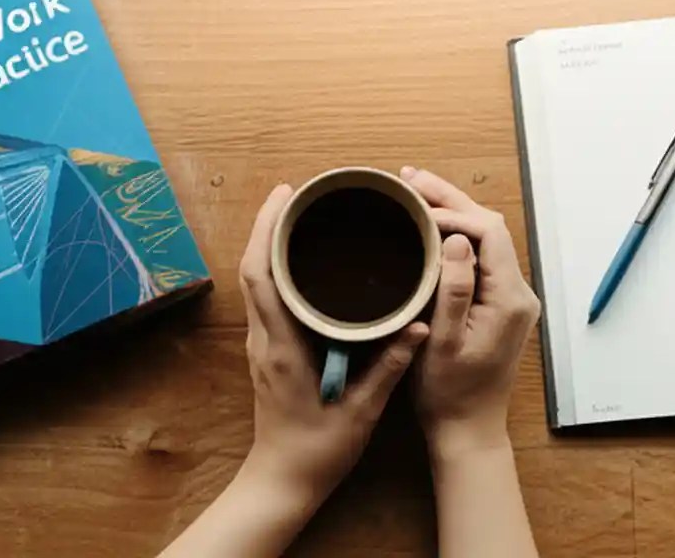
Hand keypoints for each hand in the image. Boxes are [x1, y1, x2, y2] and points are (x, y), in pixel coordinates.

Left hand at [238, 184, 429, 503]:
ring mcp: (260, 345)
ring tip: (298, 216)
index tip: (284, 197)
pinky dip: (274, 269)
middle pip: (252, 268)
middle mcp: (263, 339)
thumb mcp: (362, 410)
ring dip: (268, 245)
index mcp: (282, 346)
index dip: (267, 230)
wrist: (282, 481)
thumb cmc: (318, 450)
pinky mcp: (266, 352)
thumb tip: (421, 325)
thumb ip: (389, 366)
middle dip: (267, 225)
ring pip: (255, 282)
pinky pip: (264, 297)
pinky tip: (299, 261)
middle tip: (296, 194)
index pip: (262, 275)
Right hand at [400, 167, 541, 460]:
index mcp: (511, 299)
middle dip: (450, 200)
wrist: (467, 429)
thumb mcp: (444, 341)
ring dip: (452, 214)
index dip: (452, 213)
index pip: (488, 232)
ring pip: (485, 238)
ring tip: (414, 193)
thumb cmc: (450, 393)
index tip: (415, 210)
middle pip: (488, 227)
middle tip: (409, 179)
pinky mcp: (500, 305)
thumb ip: (453, 288)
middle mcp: (519, 293)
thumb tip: (454, 239)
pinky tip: (429, 229)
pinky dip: (455, 236)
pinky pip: (481, 257)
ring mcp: (511, 298)